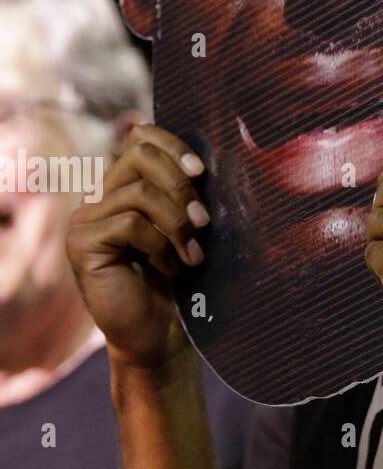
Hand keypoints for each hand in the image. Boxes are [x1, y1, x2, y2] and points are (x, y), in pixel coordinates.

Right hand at [66, 124, 207, 369]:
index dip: (172, 144)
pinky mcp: (81, 245)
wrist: (163, 331)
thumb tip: (213, 157)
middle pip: (140, 156)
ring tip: (194, 252)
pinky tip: (171, 266)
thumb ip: (190, 191)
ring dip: (177, 221)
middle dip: (180, 183)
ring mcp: (86, 220)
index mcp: (127, 186)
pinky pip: (130, 224)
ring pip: (139, 192)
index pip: (141, 138)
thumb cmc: (183, 277)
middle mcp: (102, 197)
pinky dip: (160, 243)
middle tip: (204, 219)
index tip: (201, 170)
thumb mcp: (191, 225)